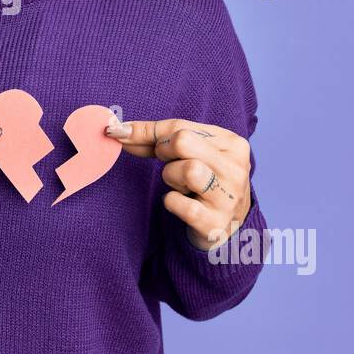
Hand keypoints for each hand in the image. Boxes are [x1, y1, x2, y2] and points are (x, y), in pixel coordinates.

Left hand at [106, 117, 251, 250]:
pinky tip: (180, 204)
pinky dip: (171, 202)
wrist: (226, 228)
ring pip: (188, 169)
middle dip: (164, 151)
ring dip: (171, 177)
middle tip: (168, 163)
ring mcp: (228, 197)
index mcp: (232, 144)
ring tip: (180, 185)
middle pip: (183, 141)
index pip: (180, 126)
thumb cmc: (202, 183)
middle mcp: (235, 168)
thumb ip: (157, 140)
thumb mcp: (190, 155)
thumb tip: (118, 129)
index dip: (145, 130)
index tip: (118, 132)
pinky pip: (178, 202)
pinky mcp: (215, 223)